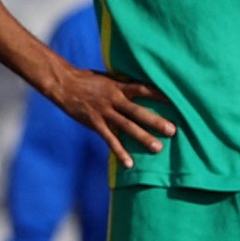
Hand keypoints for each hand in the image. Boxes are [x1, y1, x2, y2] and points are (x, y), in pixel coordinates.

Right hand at [54, 68, 174, 168]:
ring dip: (143, 138)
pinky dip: (119, 152)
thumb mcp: (109, 78)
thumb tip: (141, 86)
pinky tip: (129, 163)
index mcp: (119, 86)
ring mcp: (104, 113)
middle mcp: (114, 99)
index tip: (174, 99)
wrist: (65, 85)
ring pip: (127, 127)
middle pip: (138, 111)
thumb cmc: (89, 79)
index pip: (143, 89)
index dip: (158, 94)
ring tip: (158, 148)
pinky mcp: (95, 124)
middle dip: (155, 121)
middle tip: (172, 130)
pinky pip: (110, 139)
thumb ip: (123, 84)